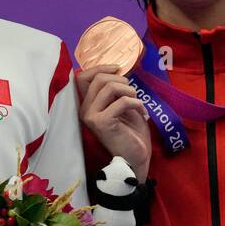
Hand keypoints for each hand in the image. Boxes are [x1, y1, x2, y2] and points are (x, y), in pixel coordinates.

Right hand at [76, 65, 150, 181]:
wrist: (135, 157)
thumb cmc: (130, 132)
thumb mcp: (121, 105)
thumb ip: (114, 90)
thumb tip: (116, 70)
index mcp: (87, 104)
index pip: (82, 77)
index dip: (100, 67)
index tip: (118, 69)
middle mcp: (84, 109)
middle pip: (98, 79)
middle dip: (121, 80)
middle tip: (133, 93)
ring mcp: (91, 116)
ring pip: (110, 87)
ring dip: (130, 91)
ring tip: (137, 102)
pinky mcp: (102, 123)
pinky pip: (122, 102)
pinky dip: (136, 103)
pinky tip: (142, 112)